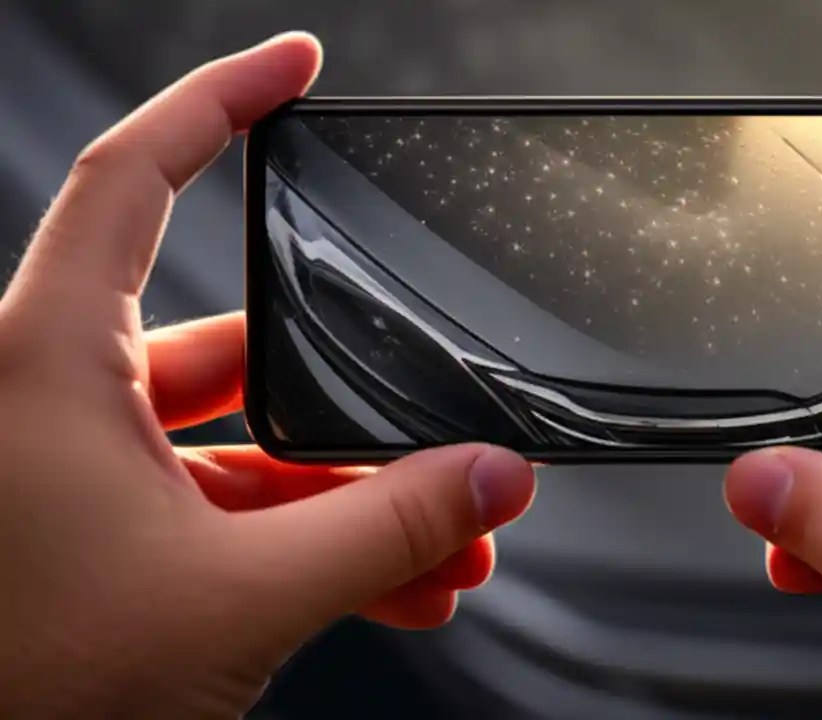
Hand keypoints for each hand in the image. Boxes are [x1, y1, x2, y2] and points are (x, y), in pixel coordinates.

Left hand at [0, 34, 534, 717]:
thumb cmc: (35, 691)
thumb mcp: (240, 597)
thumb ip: (385, 531)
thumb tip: (489, 480)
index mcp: (44, 364)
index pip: (133, 175)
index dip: (218, 101)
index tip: (293, 69)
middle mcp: (50, 400)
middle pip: (237, 348)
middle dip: (356, 408)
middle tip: (444, 442)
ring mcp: (75, 472)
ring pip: (242, 448)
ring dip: (347, 497)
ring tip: (444, 543)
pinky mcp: (101, 536)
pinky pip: (225, 511)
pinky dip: (307, 541)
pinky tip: (395, 585)